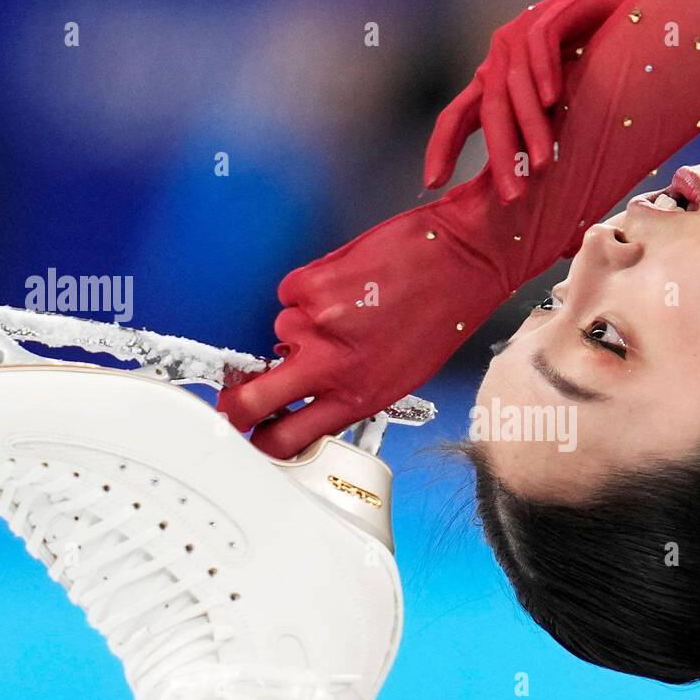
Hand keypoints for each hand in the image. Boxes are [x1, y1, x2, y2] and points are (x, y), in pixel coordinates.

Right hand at [216, 182, 515, 458]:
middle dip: (236, 404)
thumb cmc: (444, 315)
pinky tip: (345, 283)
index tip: (253, 435)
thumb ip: (351, 389)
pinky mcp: (311, 282)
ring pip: (280, 331)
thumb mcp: (400, 375)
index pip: (286, 439)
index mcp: (358, 396)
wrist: (465, 259)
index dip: (261, 440)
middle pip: (251, 400)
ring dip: (303, 323)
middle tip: (235, 400)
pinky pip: (291, 292)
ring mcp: (316, 323)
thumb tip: (312, 397)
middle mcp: (332, 365)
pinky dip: (310, 288)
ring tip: (347, 308)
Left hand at [424, 0, 627, 201]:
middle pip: (490, 112)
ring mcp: (523, 34)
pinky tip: (553, 100)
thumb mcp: (559, 109)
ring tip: (542, 163)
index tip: (433, 182)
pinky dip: (544, 72)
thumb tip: (532, 193)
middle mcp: (501, 58)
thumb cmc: (591, 66)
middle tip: (512, 196)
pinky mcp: (552, 13)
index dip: (442, 147)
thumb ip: (541, 139)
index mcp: (494, 82)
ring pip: (515, 85)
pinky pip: (541, 43)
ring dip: (530, 128)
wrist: (622, 13)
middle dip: (501, 158)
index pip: (457, 116)